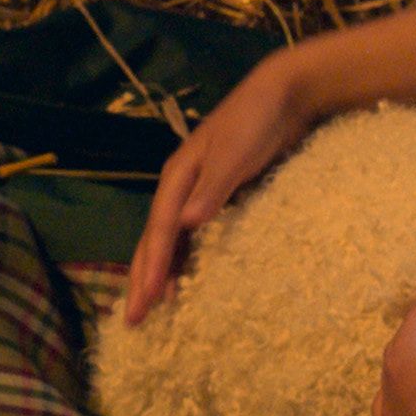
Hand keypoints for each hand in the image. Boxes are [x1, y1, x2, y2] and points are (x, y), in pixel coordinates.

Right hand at [120, 51, 324, 323]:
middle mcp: (181, 188)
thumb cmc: (255, 122)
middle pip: (156, 240)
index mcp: (178, 177)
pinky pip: (192, 236)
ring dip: (160, 273)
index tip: (144, 303)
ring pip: (170, 240)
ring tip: (153, 309)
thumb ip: (211, 189)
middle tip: (132, 320)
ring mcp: (198, 193)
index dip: (150, 268)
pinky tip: (186, 280)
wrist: (283, 94)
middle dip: (142, 279)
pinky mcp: (218, 196)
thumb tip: (184, 223)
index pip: (160, 231)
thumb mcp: (234, 154)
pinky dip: (184, 260)